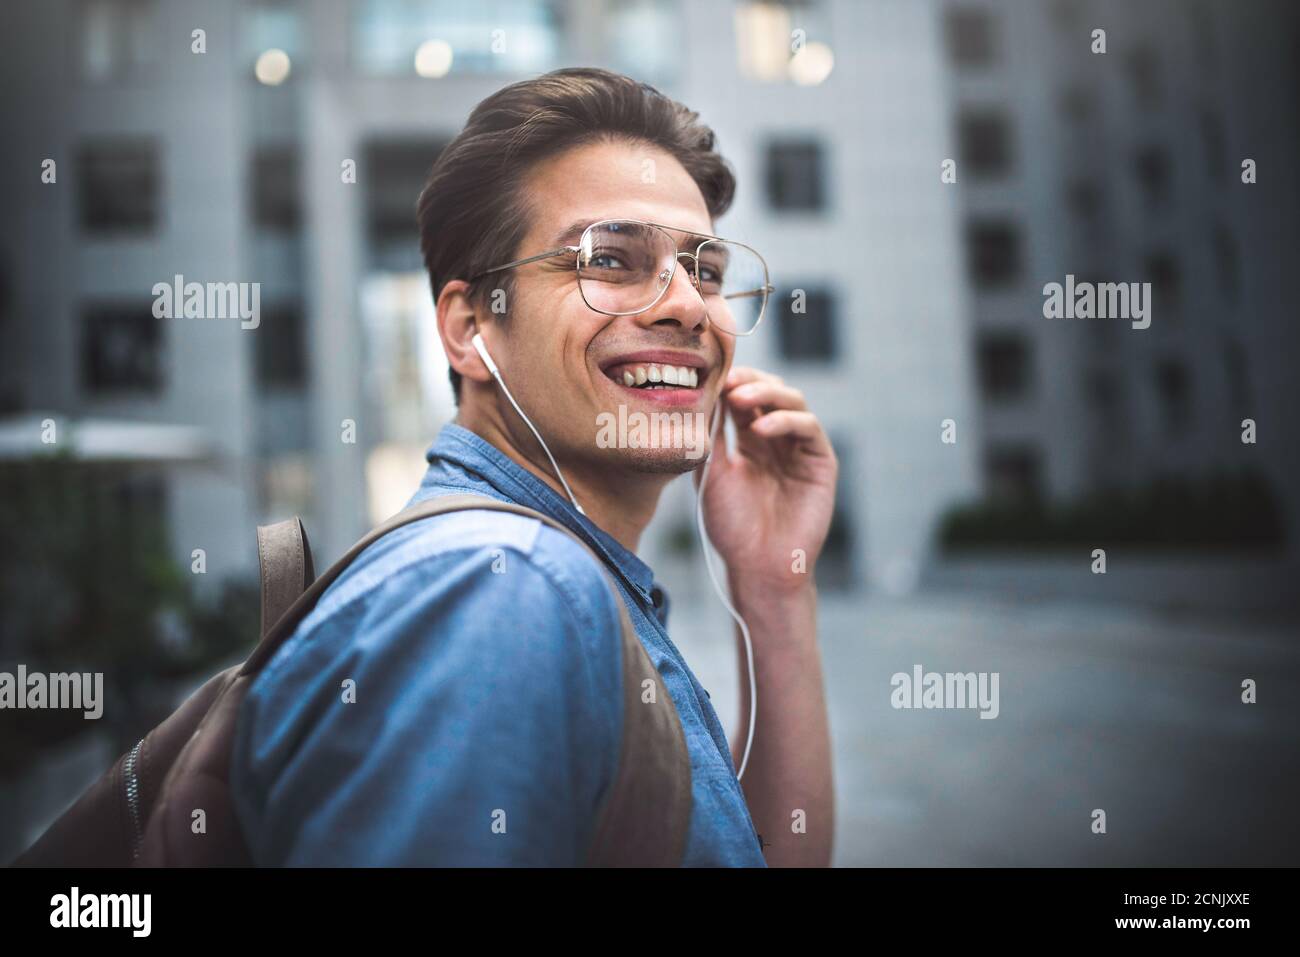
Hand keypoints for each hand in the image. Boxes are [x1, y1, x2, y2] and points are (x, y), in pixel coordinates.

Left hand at [695, 367, 837, 594]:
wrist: (757, 566)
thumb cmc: (731, 526)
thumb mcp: (712, 474)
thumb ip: (712, 435)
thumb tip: (703, 392)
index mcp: (749, 442)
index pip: (743, 396)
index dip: (730, 381)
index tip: (711, 377)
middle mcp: (777, 440)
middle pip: (770, 391)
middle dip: (749, 380)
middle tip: (728, 381)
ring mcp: (800, 449)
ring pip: (793, 401)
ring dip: (766, 393)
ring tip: (741, 398)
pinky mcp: (821, 462)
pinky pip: (809, 428)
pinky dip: (786, 420)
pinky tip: (762, 429)